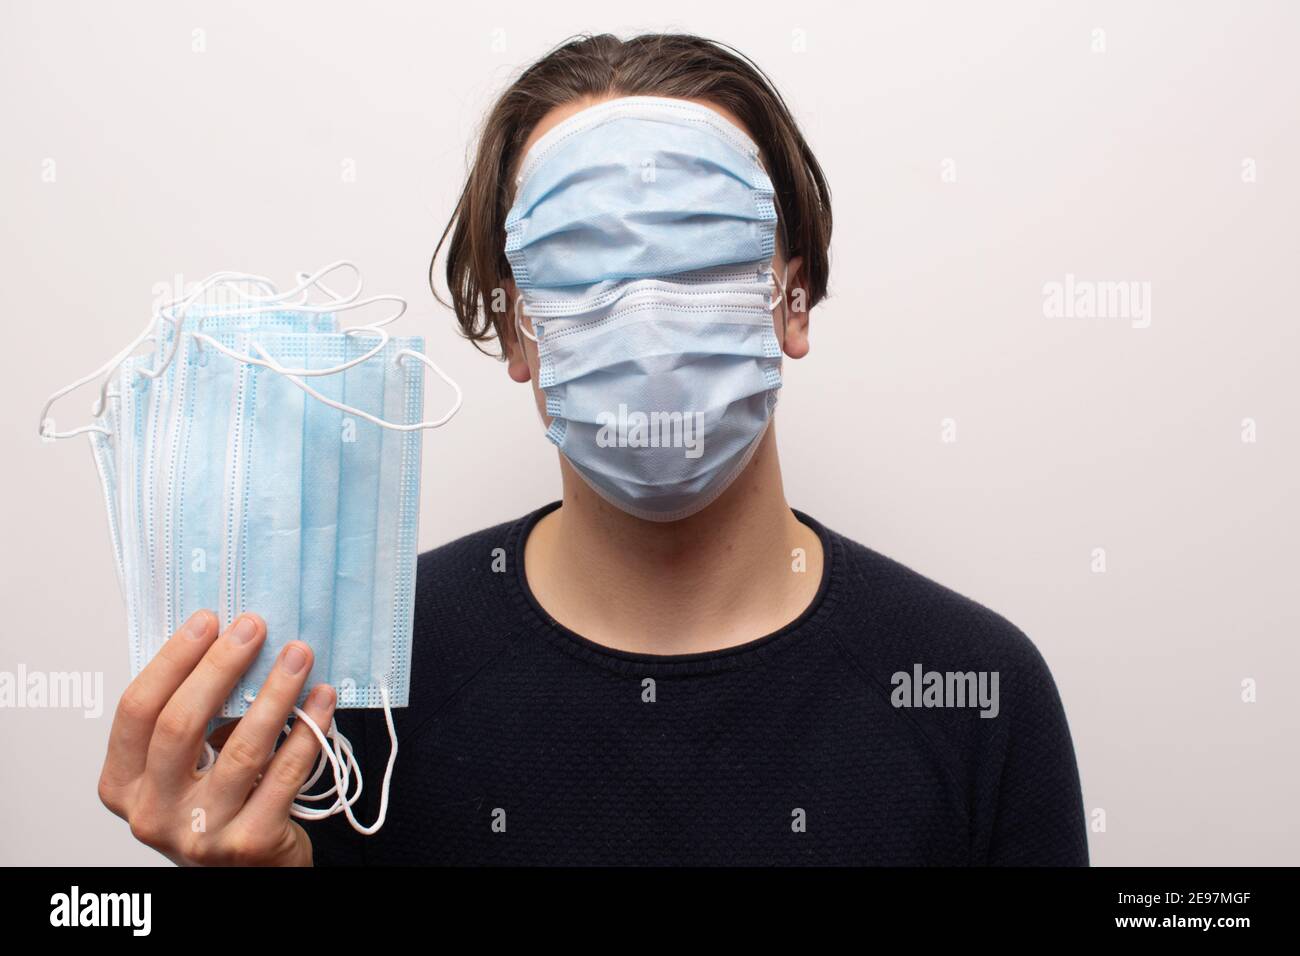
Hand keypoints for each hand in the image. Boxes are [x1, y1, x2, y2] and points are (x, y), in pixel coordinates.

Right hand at [97, 610, 334, 865]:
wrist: (251, 873)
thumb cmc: (218, 805)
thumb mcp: (185, 766)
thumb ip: (191, 715)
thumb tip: (227, 635)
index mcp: (123, 785)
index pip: (137, 710)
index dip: (173, 660)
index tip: (209, 620)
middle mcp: (152, 813)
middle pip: (180, 725)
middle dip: (221, 666)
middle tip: (255, 627)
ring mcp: (200, 835)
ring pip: (241, 749)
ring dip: (275, 693)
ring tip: (298, 655)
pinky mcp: (250, 844)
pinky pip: (284, 775)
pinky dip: (308, 730)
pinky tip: (322, 698)